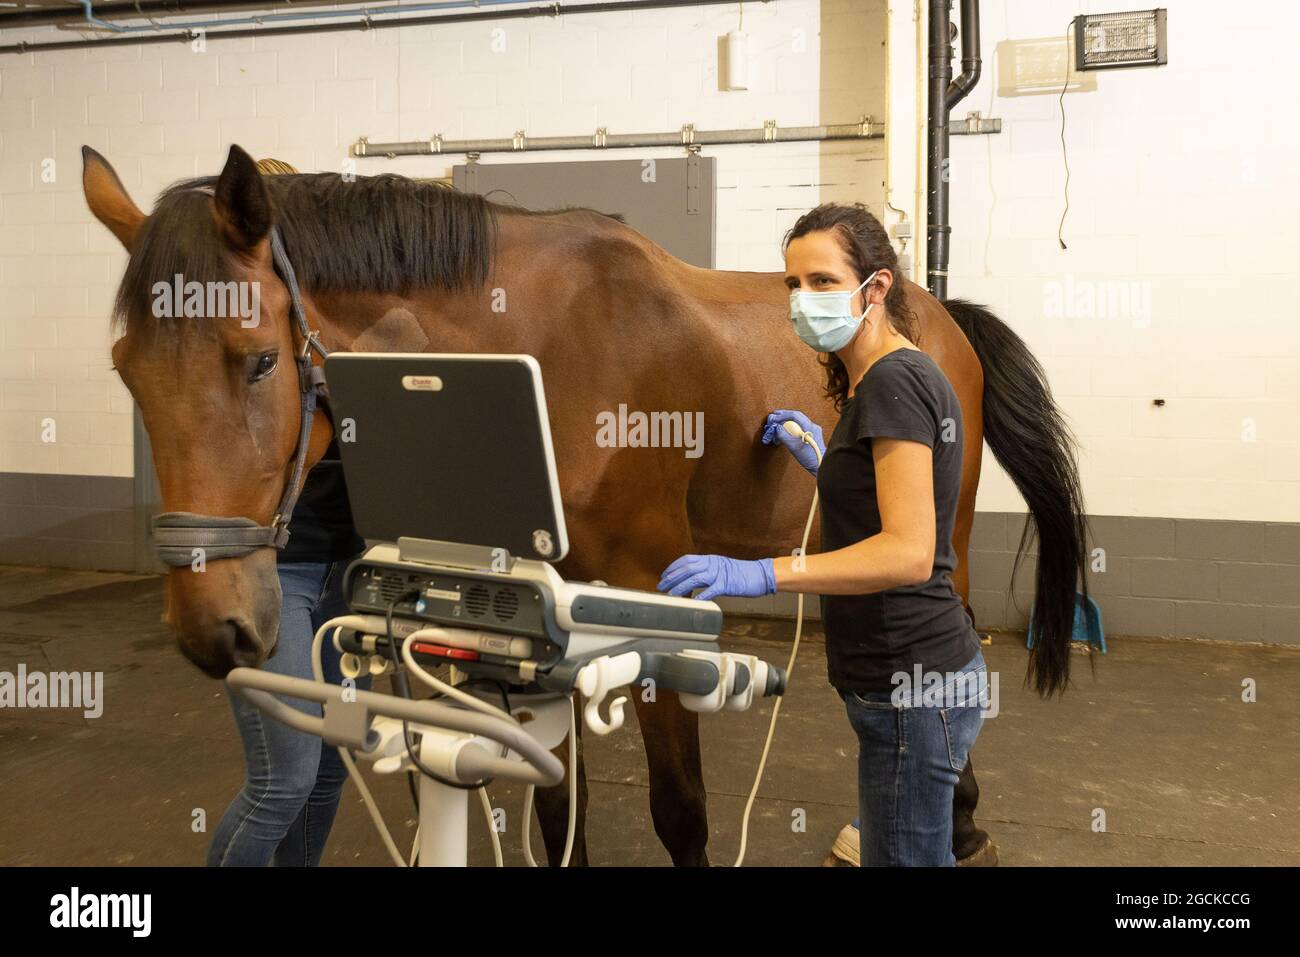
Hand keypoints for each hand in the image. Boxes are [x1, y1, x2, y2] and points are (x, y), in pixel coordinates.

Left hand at [657, 554, 775, 600]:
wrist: (760, 574)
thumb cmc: (741, 574)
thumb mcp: (721, 568)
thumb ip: (707, 571)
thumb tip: (692, 579)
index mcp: (711, 559)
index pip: (687, 560)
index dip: (673, 567)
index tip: (664, 575)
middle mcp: (713, 563)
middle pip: (687, 568)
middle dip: (672, 577)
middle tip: (662, 586)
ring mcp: (720, 573)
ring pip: (695, 578)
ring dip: (681, 587)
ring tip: (671, 594)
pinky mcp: (727, 584)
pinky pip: (711, 590)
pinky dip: (701, 596)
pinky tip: (693, 602)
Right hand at [762, 409, 824, 475]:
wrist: (820, 465)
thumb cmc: (810, 458)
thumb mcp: (793, 447)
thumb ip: (783, 435)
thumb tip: (776, 427)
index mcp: (809, 427)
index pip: (794, 415)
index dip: (782, 415)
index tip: (774, 418)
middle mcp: (812, 426)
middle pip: (796, 416)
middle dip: (784, 415)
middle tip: (774, 416)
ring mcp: (813, 430)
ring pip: (798, 421)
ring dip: (787, 421)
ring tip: (778, 423)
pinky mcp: (811, 434)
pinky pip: (800, 426)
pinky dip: (792, 426)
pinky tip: (785, 430)